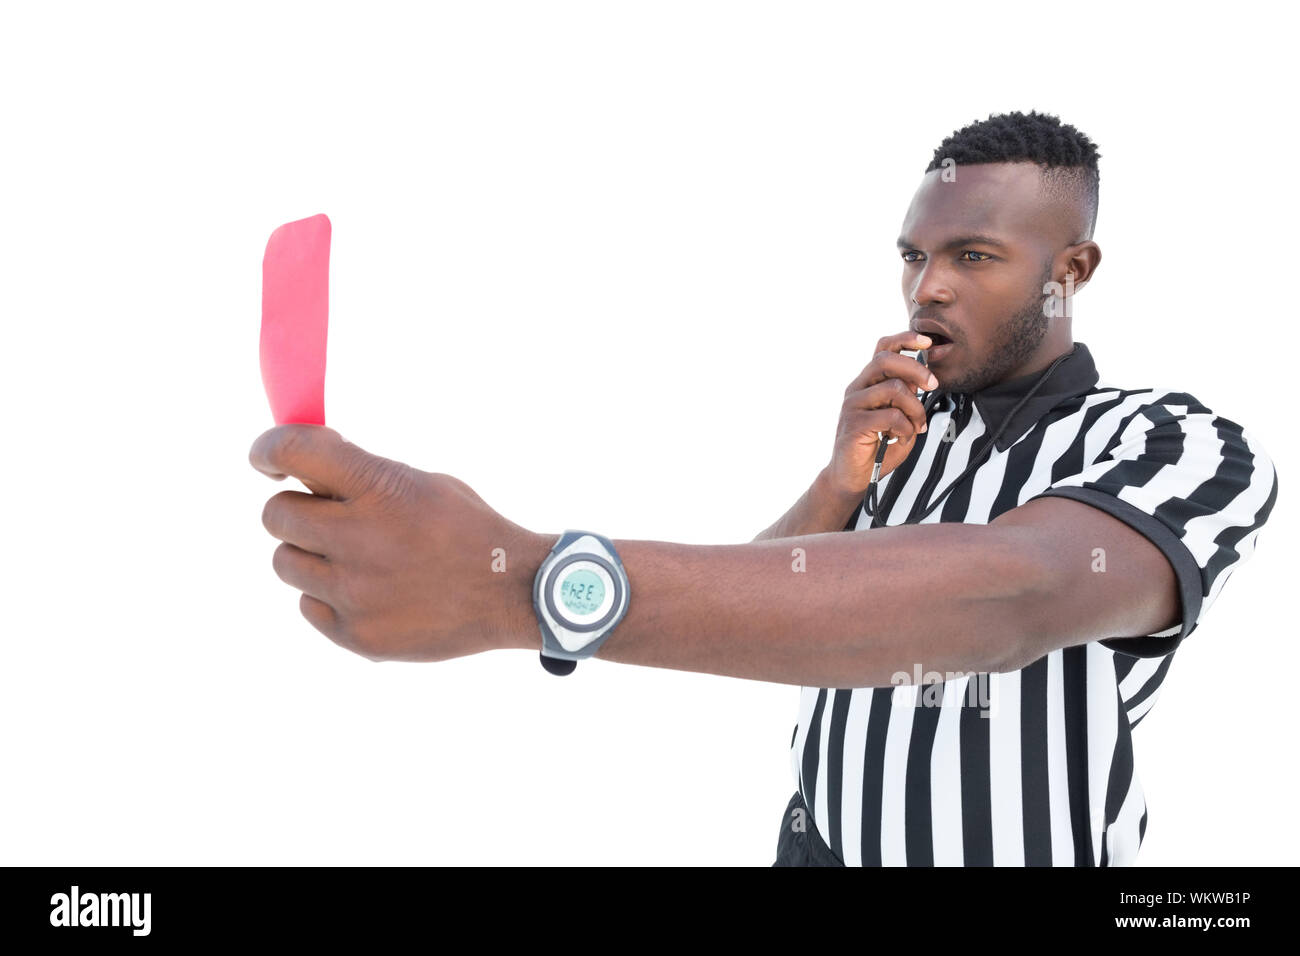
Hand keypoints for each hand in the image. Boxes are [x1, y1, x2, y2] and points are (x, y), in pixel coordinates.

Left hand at [249, 424, 545, 661]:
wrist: (511, 592)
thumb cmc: (465, 528)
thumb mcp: (420, 483)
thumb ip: (362, 477)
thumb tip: (299, 470)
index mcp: (380, 489)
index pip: (295, 451)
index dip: (268, 449)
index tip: (266, 459)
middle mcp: (361, 539)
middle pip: (275, 515)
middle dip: (296, 510)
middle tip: (326, 517)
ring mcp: (355, 592)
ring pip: (286, 563)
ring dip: (311, 555)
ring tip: (355, 559)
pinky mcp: (356, 635)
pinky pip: (308, 605)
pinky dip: (329, 596)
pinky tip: (369, 591)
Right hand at [828, 331, 937, 497]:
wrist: (853, 477)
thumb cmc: (876, 448)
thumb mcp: (898, 417)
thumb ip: (907, 398)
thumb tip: (922, 380)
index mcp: (867, 383)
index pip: (882, 349)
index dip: (905, 340)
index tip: (927, 342)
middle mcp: (857, 389)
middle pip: (885, 360)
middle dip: (916, 369)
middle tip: (933, 385)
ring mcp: (853, 405)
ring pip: (893, 388)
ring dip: (915, 408)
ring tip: (917, 426)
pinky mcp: (854, 424)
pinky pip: (891, 416)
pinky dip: (906, 427)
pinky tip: (904, 436)